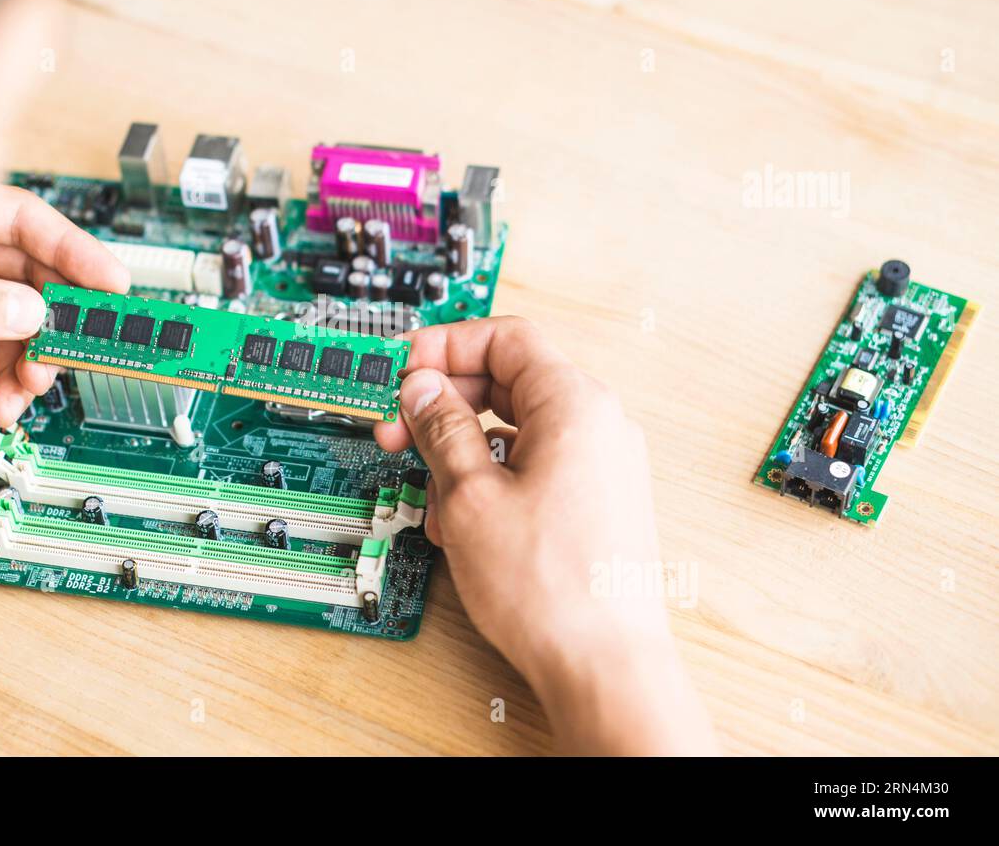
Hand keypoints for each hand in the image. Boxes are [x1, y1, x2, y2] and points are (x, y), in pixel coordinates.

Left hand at [0, 184, 130, 426]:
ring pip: (14, 325)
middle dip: (57, 319)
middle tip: (81, 347)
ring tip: (31, 386)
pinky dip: (3, 383)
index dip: (73, 250)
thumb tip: (29, 314)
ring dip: (33, 360)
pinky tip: (4, 404)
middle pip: (29, 278)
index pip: (24, 220)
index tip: (112, 284)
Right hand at [374, 316, 715, 753]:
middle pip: (508, 382)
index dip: (445, 346)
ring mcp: (601, 466)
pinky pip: (533, 466)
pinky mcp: (595, 502)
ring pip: (515, 429)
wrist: (603, 665)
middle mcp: (598, 426)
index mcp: (576, 406)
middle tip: (398, 430)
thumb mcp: (469, 496)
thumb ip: (441, 428)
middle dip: (445, 404)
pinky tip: (458, 521)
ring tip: (429, 494)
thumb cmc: (552, 589)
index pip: (506, 337)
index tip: (404, 369)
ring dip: (461, 451)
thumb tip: (422, 389)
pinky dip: (490, 480)